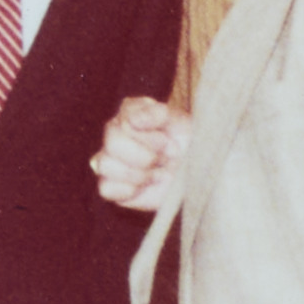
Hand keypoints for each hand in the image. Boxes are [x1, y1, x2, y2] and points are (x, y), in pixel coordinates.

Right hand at [90, 96, 192, 211]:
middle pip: (113, 143)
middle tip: (165, 157)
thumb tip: (135, 120)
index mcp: (129, 114)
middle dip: (146, 155)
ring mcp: (111, 161)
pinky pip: (106, 188)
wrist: (198, 172)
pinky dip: (129, 190)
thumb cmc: (189, 143)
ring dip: (139, 173)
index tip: (167, 139)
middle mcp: (115, 134)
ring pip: (105, 165)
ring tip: (157, 172)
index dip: (150, 136)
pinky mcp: (112, 187)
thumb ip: (156, 114)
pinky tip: (145, 185)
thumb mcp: (179, 121)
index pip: (125, 121)